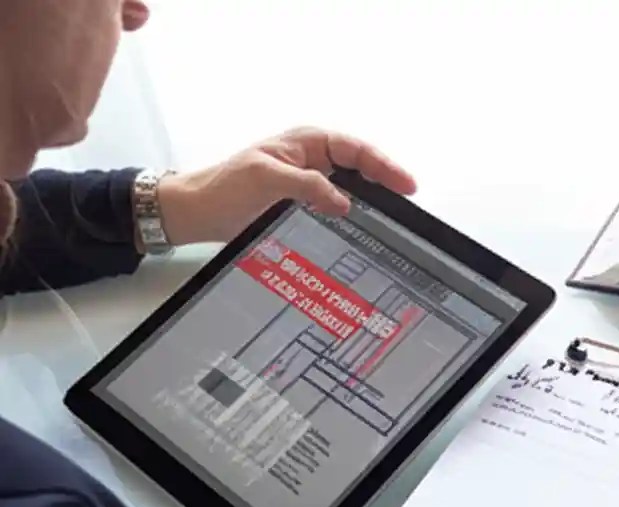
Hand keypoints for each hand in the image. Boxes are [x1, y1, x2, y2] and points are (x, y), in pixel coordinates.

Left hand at [155, 127, 415, 245]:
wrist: (194, 212)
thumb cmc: (223, 188)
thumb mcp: (265, 179)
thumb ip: (307, 185)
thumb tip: (345, 202)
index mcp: (307, 143)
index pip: (356, 149)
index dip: (384, 166)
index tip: (406, 185)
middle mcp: (312, 160)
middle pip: (361, 168)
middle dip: (386, 183)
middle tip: (408, 204)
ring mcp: (309, 184)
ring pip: (352, 190)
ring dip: (372, 203)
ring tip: (393, 221)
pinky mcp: (303, 207)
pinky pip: (336, 209)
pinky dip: (354, 219)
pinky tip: (365, 234)